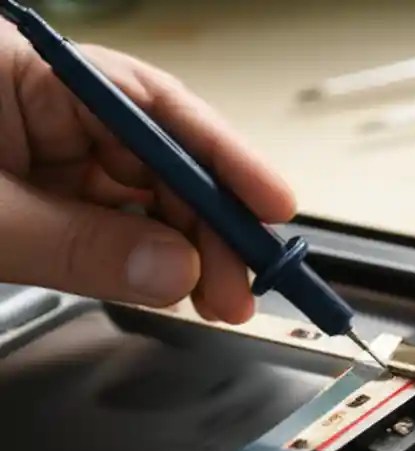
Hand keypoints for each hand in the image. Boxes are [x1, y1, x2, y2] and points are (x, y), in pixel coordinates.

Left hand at [0, 27, 294, 321]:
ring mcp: (49, 150)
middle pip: (162, 159)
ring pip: (147, 197)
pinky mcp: (46, 193)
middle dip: (211, 228)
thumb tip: (176, 273)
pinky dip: (149, 259)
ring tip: (218, 300)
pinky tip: (176, 284)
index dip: (223, 158)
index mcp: (30, 74)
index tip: (273, 206)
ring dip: (189, 253)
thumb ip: (78, 246)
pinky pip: (115, 222)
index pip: (154, 107)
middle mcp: (52, 106)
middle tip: (241, 288)